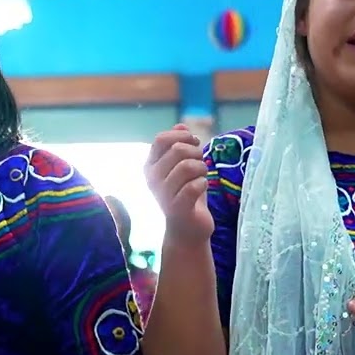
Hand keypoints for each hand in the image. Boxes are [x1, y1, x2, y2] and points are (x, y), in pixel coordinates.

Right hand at [145, 124, 211, 243]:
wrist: (187, 230)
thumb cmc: (186, 196)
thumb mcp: (184, 167)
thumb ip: (180, 146)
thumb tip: (181, 125)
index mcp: (151, 166)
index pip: (161, 139)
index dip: (182, 135)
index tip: (194, 142)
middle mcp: (152, 178)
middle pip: (178, 149)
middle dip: (197, 153)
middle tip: (201, 165)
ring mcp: (162, 194)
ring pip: (187, 166)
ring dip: (201, 168)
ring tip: (202, 177)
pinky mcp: (175, 208)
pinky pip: (193, 186)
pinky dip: (203, 184)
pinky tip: (202, 188)